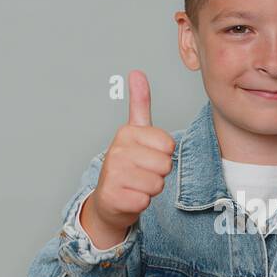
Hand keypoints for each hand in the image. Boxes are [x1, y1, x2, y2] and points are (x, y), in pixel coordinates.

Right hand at [80, 70, 174, 248]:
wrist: (108, 199)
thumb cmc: (127, 165)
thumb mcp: (135, 132)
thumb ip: (140, 103)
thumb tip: (137, 73)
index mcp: (126, 132)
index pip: (169, 146)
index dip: (163, 155)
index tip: (147, 156)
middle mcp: (117, 150)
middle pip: (165, 165)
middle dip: (158, 173)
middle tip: (142, 173)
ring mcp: (113, 174)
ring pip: (157, 184)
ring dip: (150, 189)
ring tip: (136, 184)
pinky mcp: (113, 197)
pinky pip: (145, 201)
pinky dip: (141, 203)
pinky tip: (129, 197)